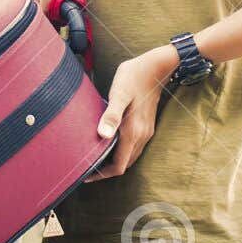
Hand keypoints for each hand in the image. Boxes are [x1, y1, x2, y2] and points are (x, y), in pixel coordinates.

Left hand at [86, 45, 178, 181]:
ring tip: (95, 157)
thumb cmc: (134, 77)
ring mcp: (146, 131)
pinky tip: (109, 142)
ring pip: (129, 157)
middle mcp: (141, 136)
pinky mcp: (146, 125)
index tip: (86, 175)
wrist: (156, 67)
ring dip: (114, 161)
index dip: (102, 174)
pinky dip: (121, 151)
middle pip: (124, 164)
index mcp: (133, 132)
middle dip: (106, 170)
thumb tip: (103, 136)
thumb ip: (111, 116)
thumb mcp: (119, 94)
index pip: (118, 166)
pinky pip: (133, 147)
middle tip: (86, 166)